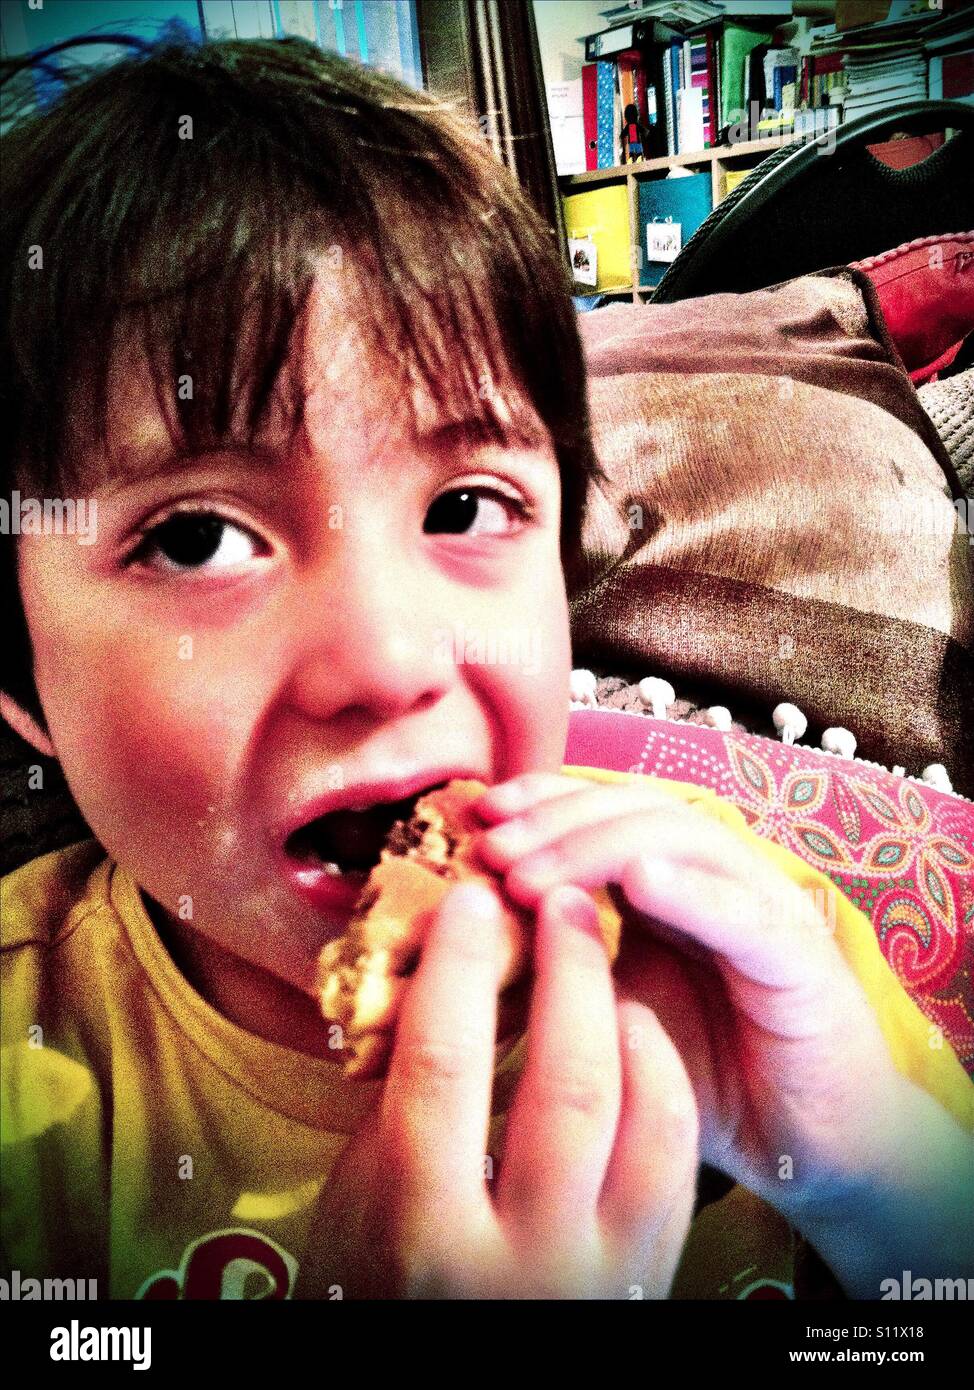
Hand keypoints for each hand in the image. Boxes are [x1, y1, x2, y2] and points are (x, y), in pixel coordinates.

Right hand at [296, 881, 697, 1298]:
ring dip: (626, 1013)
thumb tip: (445, 970)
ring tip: (602, 956)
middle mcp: (524, 1258)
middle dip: (568, 970)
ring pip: (647, 1113)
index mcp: (424, 1231)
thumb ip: (405, 1097)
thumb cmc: (387, 1276)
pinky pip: (677, 1152)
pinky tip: (632, 1024)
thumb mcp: (364, 1194)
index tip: (474, 896)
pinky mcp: (655, 1268)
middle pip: (569, 1081)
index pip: (445, 1067)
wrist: (456, 1385)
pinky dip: (659, 1070)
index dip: (462, 966)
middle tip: (559, 899)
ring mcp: (605, 1269)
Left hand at [474, 774, 935, 1230]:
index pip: (605, 809)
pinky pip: (748, 914)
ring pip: (684, 840)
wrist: (804, 1150)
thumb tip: (466, 929)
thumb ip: (558, 962)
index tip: (475, 818)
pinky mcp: (802, 960)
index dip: (540, 801)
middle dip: (554, 819)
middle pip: (635, 808)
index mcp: (670, 881)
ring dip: (599, 847)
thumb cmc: (700, 1075)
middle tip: (489, 848)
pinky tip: (640, 882)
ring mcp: (763, 908)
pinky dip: (694, 891)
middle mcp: (717, 877)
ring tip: (531, 874)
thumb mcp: (609, 1011)